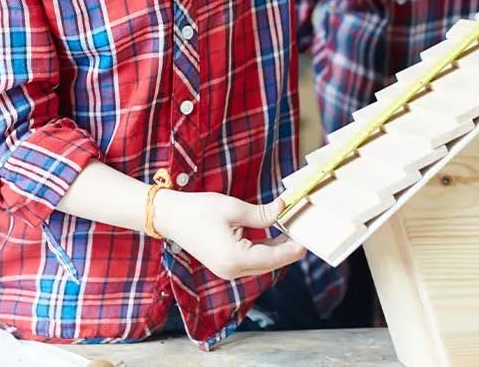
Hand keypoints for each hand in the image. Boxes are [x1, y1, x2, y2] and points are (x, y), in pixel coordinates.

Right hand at [153, 191, 305, 280]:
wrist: (170, 216)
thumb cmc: (198, 210)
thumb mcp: (233, 208)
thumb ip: (261, 213)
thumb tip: (284, 209)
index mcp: (235, 258)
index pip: (274, 258)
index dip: (293, 248)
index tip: (308, 237)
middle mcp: (232, 270)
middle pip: (270, 263)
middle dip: (288, 248)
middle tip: (303, 229)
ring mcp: (227, 270)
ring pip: (261, 263)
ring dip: (277, 249)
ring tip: (291, 229)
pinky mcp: (224, 265)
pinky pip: (251, 261)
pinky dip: (264, 249)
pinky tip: (274, 235)